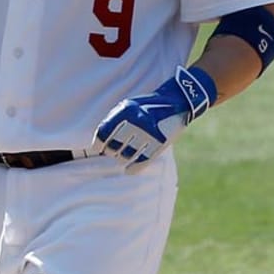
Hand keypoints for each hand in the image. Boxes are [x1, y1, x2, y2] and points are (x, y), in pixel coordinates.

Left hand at [94, 66, 216, 173]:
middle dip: (110, 152)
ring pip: (126, 155)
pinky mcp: (160, 143)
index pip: (103, 132)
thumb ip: (113, 121)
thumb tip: (98, 143)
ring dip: (121, 159)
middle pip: (114, 146)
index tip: (97, 149)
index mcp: (125, 110)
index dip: (98, 144)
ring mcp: (149, 133)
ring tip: (120, 158)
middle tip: (110, 154)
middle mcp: (136, 121)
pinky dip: (133, 168)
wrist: (176, 102)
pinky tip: (128, 171)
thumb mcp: (127, 106)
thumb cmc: (145, 106)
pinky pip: (142, 161)